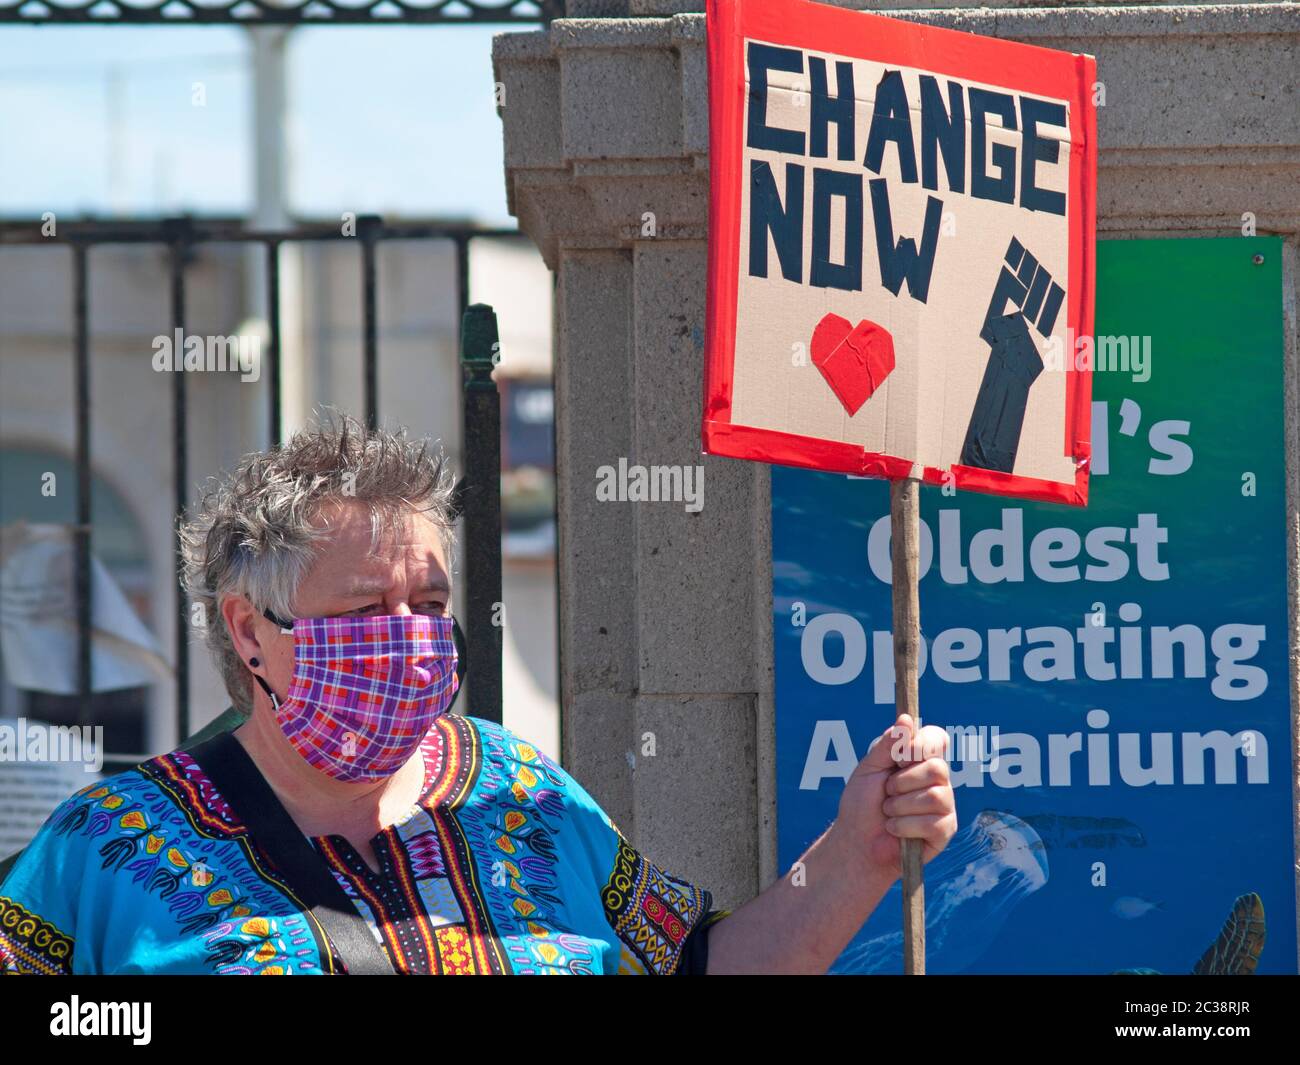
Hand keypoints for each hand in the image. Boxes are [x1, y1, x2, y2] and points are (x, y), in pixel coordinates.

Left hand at [834, 713, 956, 884]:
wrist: (857, 843)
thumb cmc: (862, 805)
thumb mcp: (869, 768)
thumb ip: (888, 745)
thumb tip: (906, 718)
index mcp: (919, 760)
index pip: (937, 739)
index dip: (922, 744)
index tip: (901, 757)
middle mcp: (937, 780)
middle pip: (937, 768)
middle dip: (902, 782)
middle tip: (887, 792)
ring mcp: (944, 805)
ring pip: (935, 796)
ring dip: (900, 806)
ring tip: (889, 813)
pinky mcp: (945, 830)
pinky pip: (933, 822)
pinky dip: (905, 826)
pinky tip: (895, 830)